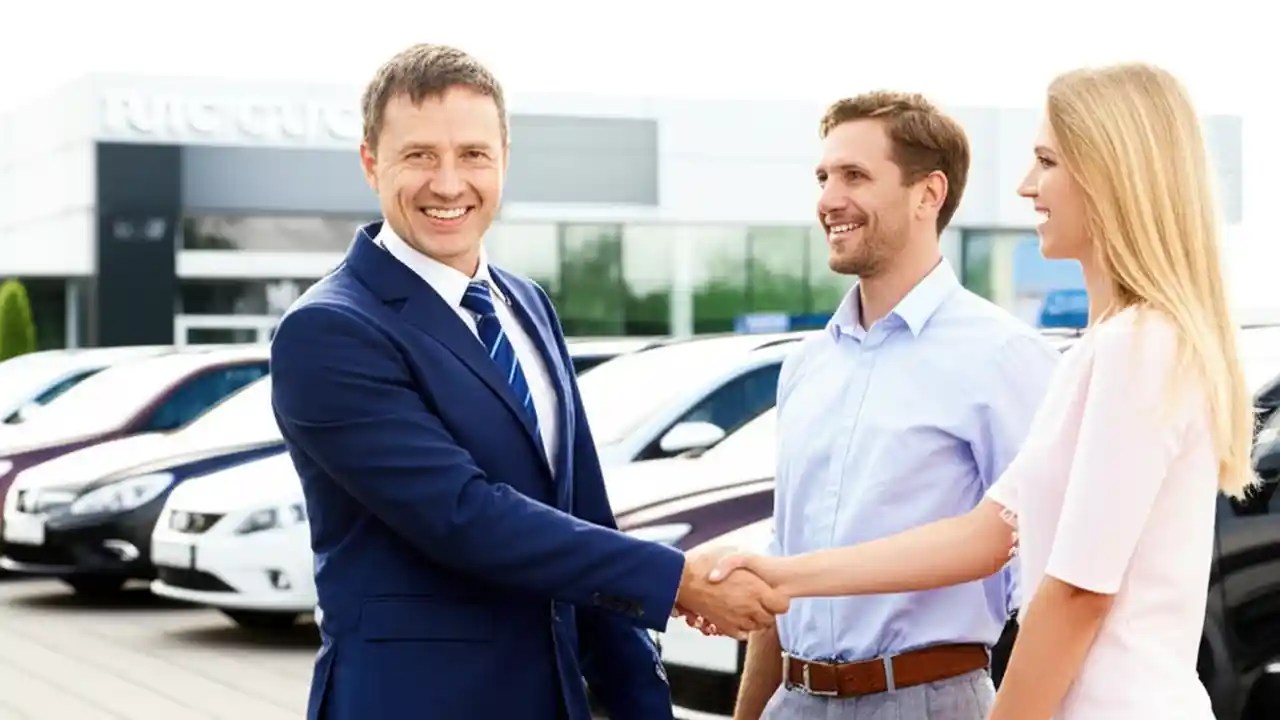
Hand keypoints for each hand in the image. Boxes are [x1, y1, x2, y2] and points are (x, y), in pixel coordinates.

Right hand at [672, 547, 788, 639]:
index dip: (779, 601)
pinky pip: (742, 634)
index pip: (782, 605)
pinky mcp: (725, 627)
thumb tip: (748, 558)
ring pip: (757, 628)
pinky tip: (737, 617)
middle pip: (770, 619)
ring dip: (755, 620)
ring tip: (747, 609)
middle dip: (767, 612)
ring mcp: (737, 619)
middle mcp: (749, 607)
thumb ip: (743, 558)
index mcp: (755, 589)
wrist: (681, 581)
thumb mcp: (728, 553)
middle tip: (760, 603)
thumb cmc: (703, 565)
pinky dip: (742, 628)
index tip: (773, 596)